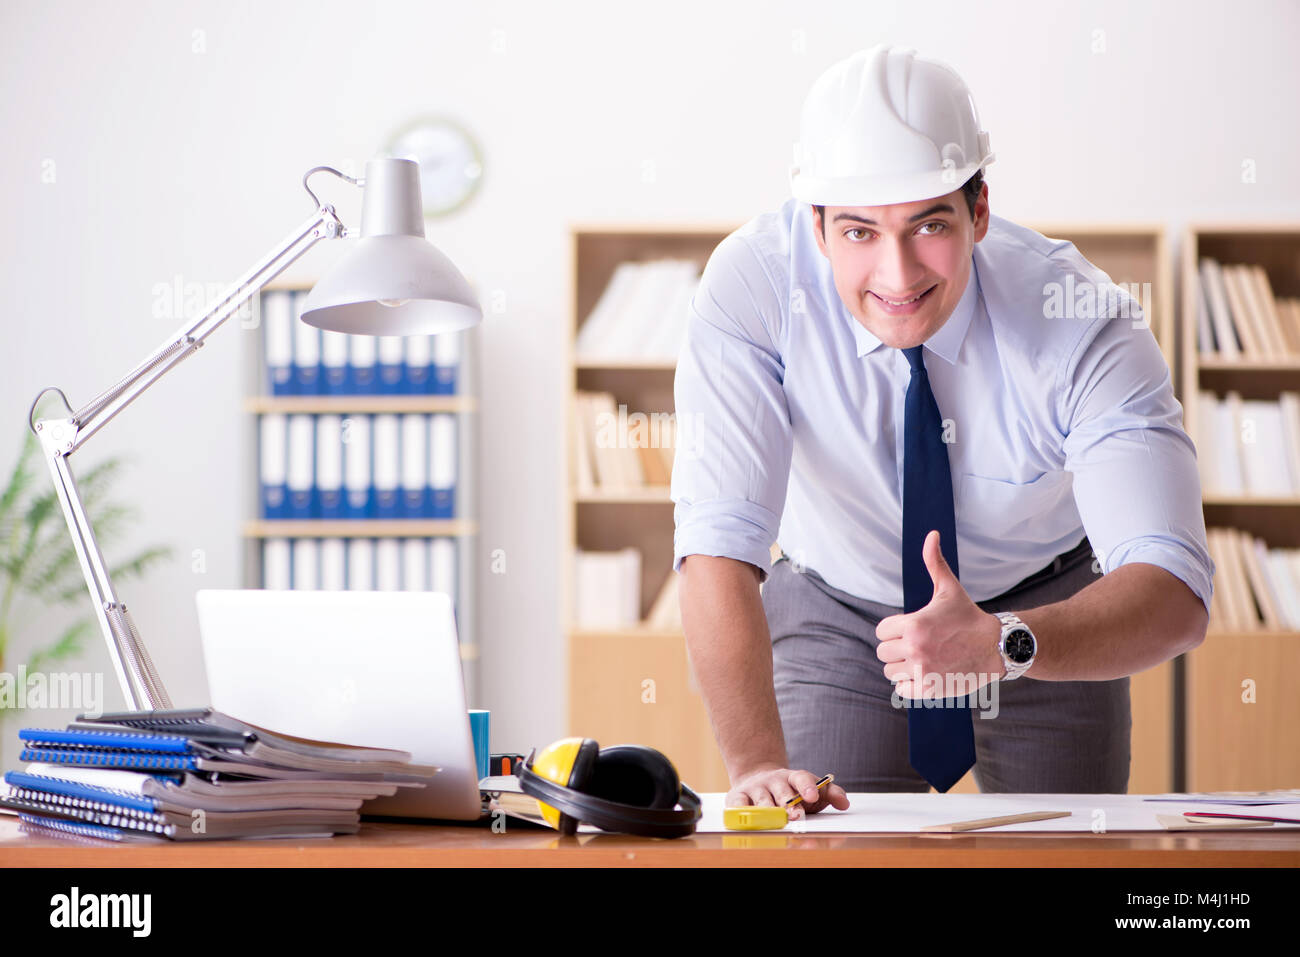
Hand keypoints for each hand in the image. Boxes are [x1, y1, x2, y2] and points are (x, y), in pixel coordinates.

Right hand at [726, 766, 849, 819]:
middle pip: (782, 792)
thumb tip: (844, 803)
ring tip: (776, 821)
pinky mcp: (737, 797)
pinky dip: (741, 812)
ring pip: (761, 801)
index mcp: (793, 778)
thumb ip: (830, 793)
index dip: (807, 787)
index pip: (801, 778)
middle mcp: (773, 781)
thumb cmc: (790, 791)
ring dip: (769, 812)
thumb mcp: (812, 789)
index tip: (812, 796)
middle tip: (797, 815)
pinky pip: (738, 805)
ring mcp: (755, 788)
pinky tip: (747, 819)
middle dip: (789, 805)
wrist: (757, 779)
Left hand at [875, 529, 1004, 699]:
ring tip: (920, 659)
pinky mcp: (929, 689)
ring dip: (901, 667)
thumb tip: (932, 534)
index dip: (894, 629)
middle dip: (896, 648)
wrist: (997, 648)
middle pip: (883, 652)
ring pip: (890, 672)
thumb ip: (934, 562)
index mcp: (914, 624)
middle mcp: (915, 648)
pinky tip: (923, 674)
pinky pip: (901, 691)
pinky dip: (908, 685)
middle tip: (915, 645)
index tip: (910, 629)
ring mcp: (922, 671)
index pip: (881, 631)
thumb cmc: (968, 617)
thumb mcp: (949, 589)